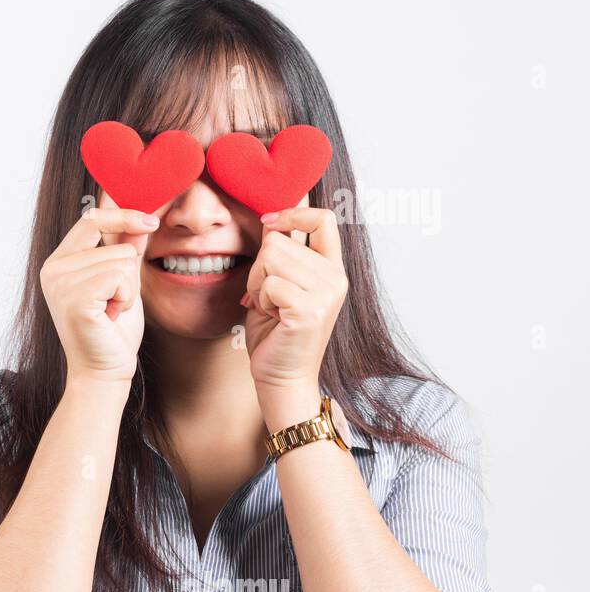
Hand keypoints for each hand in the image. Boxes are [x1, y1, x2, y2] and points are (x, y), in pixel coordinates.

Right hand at [39, 205, 157, 384]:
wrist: (103, 372)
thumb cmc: (112, 331)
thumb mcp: (122, 282)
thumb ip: (125, 250)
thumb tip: (141, 221)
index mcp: (59, 262)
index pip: (91, 219)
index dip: (123, 215)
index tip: (151, 222)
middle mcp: (53, 269)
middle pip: (116, 243)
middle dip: (128, 275)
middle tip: (112, 303)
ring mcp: (60, 283)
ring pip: (122, 260)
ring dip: (128, 289)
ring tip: (110, 311)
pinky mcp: (75, 298)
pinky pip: (121, 277)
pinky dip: (126, 298)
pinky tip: (111, 316)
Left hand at [240, 205, 347, 426]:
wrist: (283, 378)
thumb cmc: (276, 334)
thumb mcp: (280, 286)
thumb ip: (281, 256)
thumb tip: (271, 221)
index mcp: (332, 269)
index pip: (324, 219)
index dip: (293, 213)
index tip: (269, 222)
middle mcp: (335, 278)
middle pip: (278, 241)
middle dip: (259, 268)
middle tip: (267, 297)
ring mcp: (326, 293)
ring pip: (270, 258)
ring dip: (258, 284)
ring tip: (270, 307)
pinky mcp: (309, 309)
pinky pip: (269, 284)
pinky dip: (260, 300)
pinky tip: (272, 317)